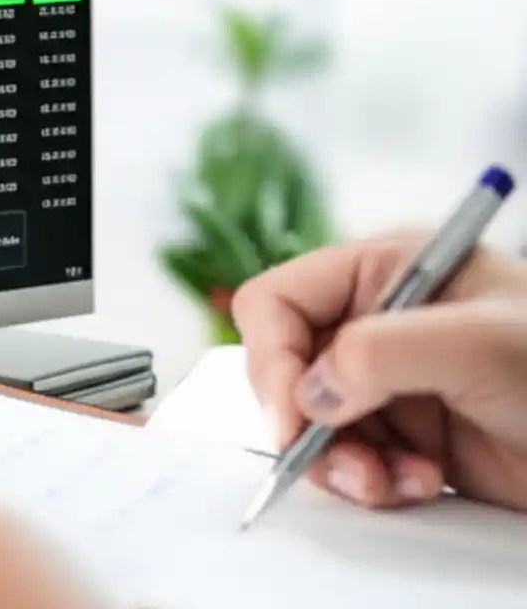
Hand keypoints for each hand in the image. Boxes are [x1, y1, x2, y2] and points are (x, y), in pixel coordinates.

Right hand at [232, 231, 526, 511]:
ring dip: (342, 463)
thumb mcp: (481, 343)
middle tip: (347, 461)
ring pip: (310, 425)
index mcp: (385, 271)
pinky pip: (347, 461)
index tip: (294, 415)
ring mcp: (386, 382)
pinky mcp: (401, 434)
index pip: (280, 302)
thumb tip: (311, 389)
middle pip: (286, 371)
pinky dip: (372, 482)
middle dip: (309, 424)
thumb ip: (381, 352)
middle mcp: (376, 323)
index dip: (273, 357)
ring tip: (393, 480)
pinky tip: (421, 482)